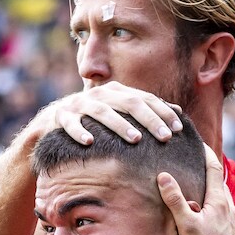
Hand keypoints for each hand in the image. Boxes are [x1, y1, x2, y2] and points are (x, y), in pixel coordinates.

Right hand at [37, 81, 182, 144]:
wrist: (56, 120)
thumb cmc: (97, 119)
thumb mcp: (121, 110)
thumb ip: (146, 110)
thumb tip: (178, 111)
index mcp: (116, 92)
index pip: (144, 99)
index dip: (162, 112)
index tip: (178, 128)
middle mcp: (100, 95)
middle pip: (128, 103)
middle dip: (149, 119)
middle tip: (165, 137)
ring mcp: (80, 105)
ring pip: (102, 113)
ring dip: (120, 125)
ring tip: (136, 139)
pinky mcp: (62, 117)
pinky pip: (71, 124)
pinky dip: (79, 132)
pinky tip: (90, 142)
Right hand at [158, 145, 234, 234]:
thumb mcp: (186, 224)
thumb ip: (175, 200)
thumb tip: (164, 176)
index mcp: (219, 201)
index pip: (214, 169)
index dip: (206, 154)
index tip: (200, 143)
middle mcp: (230, 209)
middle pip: (219, 186)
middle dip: (208, 177)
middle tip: (196, 169)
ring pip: (223, 204)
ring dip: (212, 198)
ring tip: (199, 197)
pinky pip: (225, 219)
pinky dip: (216, 214)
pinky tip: (209, 223)